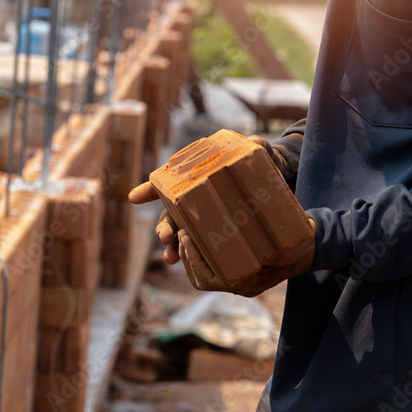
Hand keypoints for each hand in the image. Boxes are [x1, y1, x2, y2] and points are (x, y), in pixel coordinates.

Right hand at [128, 136, 291, 269]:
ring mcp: (204, 219)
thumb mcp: (261, 155)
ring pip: (180, 235)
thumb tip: (257, 143)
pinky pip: (199, 249)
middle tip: (166, 236)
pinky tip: (186, 267)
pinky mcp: (217, 235)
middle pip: (171, 214)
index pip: (168, 184)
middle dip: (164, 227)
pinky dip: (190, 259)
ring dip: (171, 248)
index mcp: (197, 180)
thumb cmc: (261, 167)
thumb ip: (258, 148)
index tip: (135, 198)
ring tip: (170, 258)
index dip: (149, 190)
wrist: (277, 186)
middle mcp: (195, 200)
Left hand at [177, 219, 315, 297]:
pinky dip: (201, 249)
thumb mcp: (284, 247)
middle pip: (199, 277)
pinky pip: (211, 262)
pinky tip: (198, 231)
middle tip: (180, 230)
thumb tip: (251, 246)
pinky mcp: (237, 264)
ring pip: (202, 271)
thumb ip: (269, 251)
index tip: (185, 235)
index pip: (206, 281)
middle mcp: (238, 284)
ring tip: (185, 230)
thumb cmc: (300, 243)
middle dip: (186, 255)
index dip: (192, 259)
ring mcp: (237, 276)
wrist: (313, 245)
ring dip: (190, 253)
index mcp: (247, 285)